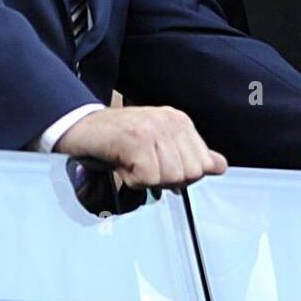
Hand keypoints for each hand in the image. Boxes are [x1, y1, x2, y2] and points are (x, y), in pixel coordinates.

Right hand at [54, 106, 226, 189]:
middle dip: (164, 179)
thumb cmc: (118, 141)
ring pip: (170, 177)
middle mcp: (170, 120)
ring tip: (131, 164)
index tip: (157, 166)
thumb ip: (190, 155)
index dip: (179, 176)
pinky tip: (121, 165)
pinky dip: (132, 180)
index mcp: (180, 121)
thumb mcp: (159, 146)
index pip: (202, 165)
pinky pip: (147, 178)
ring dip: (146, 180)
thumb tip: (220, 165)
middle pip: (190, 174)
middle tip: (142, 166)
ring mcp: (153, 128)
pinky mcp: (135, 139)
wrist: (80, 129)